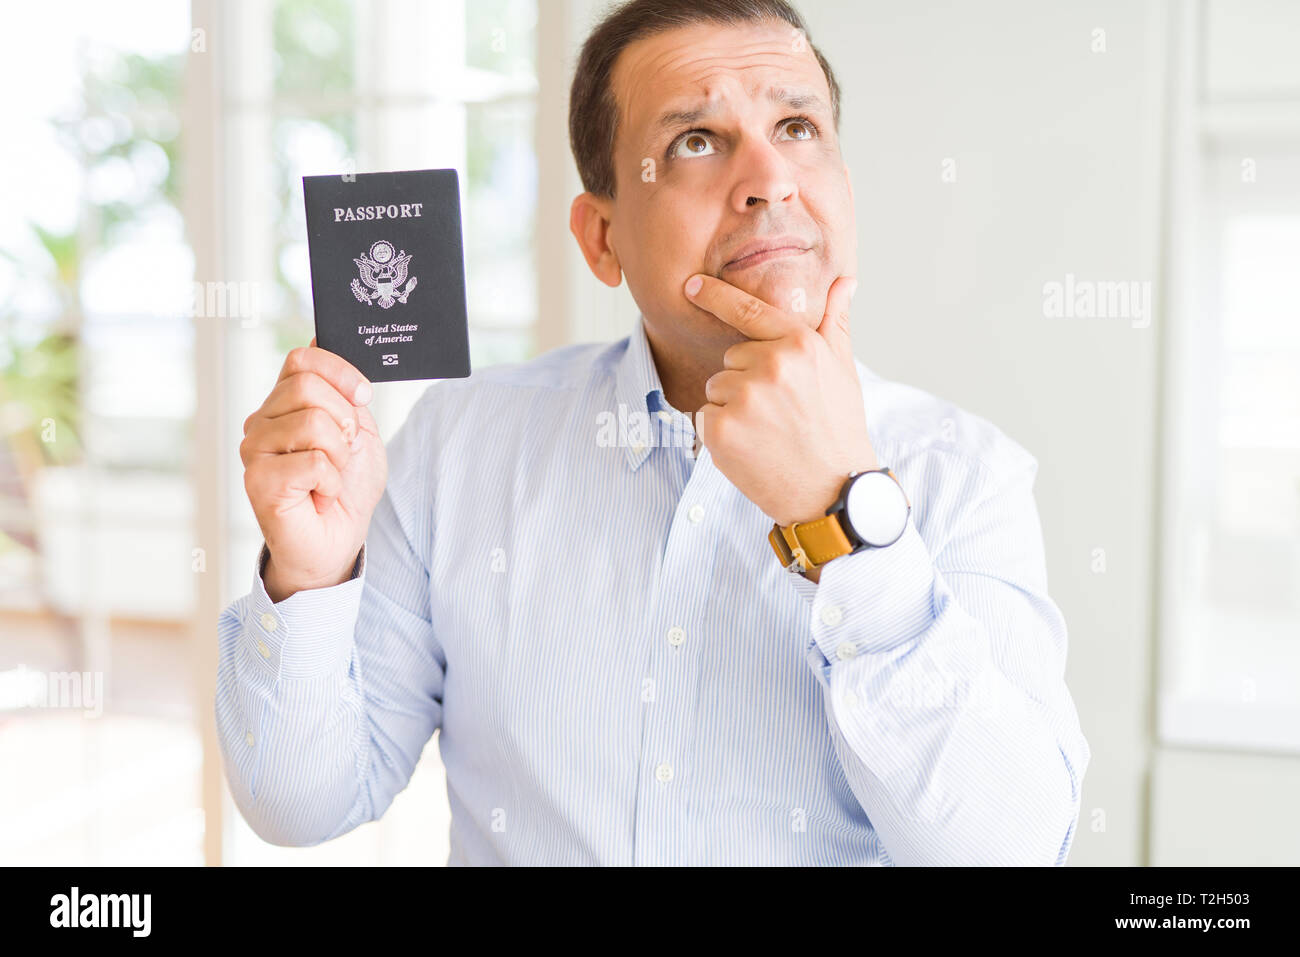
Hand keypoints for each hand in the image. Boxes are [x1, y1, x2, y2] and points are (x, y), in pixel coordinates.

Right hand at [240, 337, 387, 600]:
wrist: (337, 542)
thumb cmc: (346, 489)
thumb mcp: (357, 432)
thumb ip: (343, 393)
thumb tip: (321, 339)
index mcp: (284, 404)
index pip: (301, 359)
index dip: (338, 371)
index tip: (363, 397)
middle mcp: (262, 421)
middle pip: (307, 386)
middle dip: (344, 419)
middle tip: (344, 452)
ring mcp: (254, 450)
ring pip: (311, 422)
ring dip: (338, 455)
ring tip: (330, 477)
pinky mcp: (257, 481)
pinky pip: (311, 461)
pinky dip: (330, 481)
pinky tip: (320, 495)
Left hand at [684, 273, 876, 527]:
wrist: (832, 491)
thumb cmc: (838, 429)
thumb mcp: (843, 371)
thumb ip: (835, 323)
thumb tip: (846, 281)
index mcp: (799, 344)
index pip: (749, 310)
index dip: (716, 296)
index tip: (691, 284)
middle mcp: (771, 365)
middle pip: (730, 359)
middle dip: (746, 381)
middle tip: (779, 412)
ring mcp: (744, 397)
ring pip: (716, 388)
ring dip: (733, 408)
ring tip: (768, 431)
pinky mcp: (721, 428)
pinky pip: (706, 415)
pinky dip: (721, 432)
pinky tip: (752, 447)